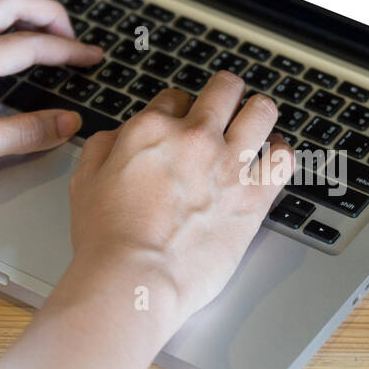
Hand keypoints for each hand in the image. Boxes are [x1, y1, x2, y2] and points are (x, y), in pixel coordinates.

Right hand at [60, 72, 293, 329]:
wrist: (135, 278)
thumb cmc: (107, 239)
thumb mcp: (84, 181)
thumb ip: (104, 147)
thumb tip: (120, 135)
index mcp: (152, 129)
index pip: (176, 97)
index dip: (180, 110)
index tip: (183, 124)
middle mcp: (195, 138)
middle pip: (225, 90)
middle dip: (226, 94)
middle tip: (226, 107)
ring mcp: (229, 164)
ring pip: (262, 112)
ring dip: (259, 114)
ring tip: (257, 125)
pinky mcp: (254, 196)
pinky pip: (284, 158)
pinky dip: (282, 151)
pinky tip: (274, 155)